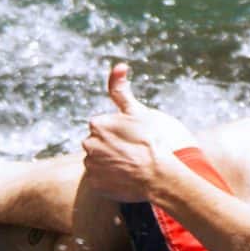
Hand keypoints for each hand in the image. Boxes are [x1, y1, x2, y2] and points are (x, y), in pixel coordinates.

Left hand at [82, 63, 188, 202]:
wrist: (161, 175)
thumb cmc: (153, 141)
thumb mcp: (138, 111)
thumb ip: (121, 90)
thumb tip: (118, 65)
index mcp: (97, 124)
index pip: (104, 127)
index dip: (121, 132)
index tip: (135, 139)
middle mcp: (89, 144)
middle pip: (99, 145)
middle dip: (113, 147)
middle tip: (135, 153)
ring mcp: (91, 166)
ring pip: (100, 162)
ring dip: (112, 164)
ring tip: (132, 166)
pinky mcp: (96, 185)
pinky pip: (101, 181)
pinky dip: (111, 180)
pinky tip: (127, 178)